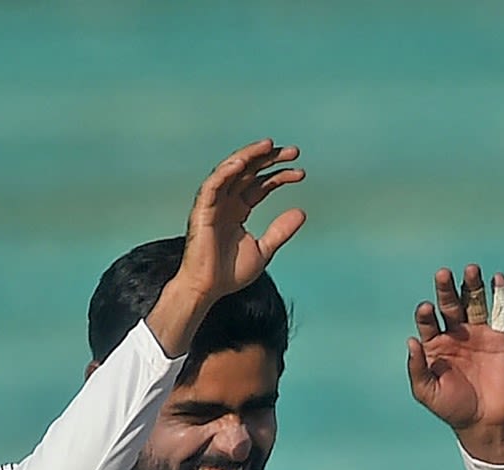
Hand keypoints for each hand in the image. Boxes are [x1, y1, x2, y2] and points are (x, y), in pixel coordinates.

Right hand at [148, 141, 305, 355]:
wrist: (207, 289)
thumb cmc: (229, 273)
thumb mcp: (263, 250)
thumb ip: (280, 231)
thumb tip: (301, 212)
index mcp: (239, 208)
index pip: (261, 184)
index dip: (280, 175)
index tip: (300, 172)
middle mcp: (226, 201)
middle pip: (249, 171)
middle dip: (270, 158)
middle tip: (294, 152)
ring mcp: (214, 202)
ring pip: (232, 170)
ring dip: (249, 155)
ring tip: (269, 145)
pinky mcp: (202, 208)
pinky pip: (214, 183)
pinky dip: (227, 171)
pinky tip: (242, 162)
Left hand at [407, 267, 503, 462]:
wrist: (484, 422)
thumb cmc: (452, 408)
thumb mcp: (428, 393)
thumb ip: (418, 369)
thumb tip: (411, 341)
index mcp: (435, 344)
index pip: (428, 321)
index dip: (426, 314)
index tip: (426, 309)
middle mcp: (455, 333)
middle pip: (449, 304)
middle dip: (446, 290)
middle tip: (443, 274)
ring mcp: (478, 333)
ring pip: (473, 302)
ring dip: (472, 285)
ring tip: (470, 269)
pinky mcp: (500, 337)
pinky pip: (500, 311)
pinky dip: (500, 294)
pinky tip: (497, 278)